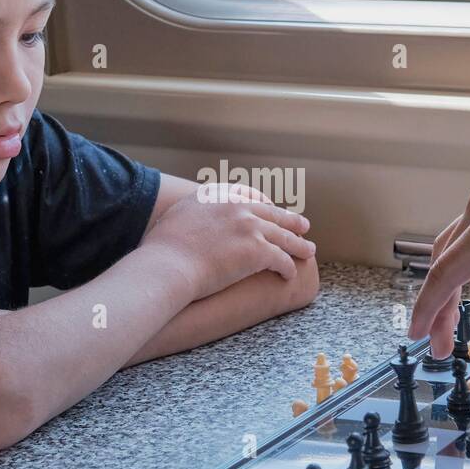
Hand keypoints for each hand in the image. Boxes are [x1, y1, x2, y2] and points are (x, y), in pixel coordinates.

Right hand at [142, 183, 314, 299]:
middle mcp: (236, 206)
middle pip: (272, 212)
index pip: (248, 194)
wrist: (167, 264)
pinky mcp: (258, 251)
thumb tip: (188, 219)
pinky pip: (281, 259)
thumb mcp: (175, 216)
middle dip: (290, 220)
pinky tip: (291, 274)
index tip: (270, 209)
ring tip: (308, 250)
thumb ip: (190, 212)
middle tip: (303, 225)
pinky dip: (288, 267)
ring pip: (284, 235)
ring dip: (298, 244)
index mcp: (216, 194)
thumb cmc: (161, 249)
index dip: (263, 203)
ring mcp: (250, 227)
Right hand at [409, 141, 469, 361]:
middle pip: (443, 264)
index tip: (418, 339)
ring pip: (452, 248)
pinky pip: (468, 234)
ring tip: (452, 317)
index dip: (428, 312)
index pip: (443, 276)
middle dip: (439, 307)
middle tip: (440, 344)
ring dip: (449, 284)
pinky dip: (464, 261)